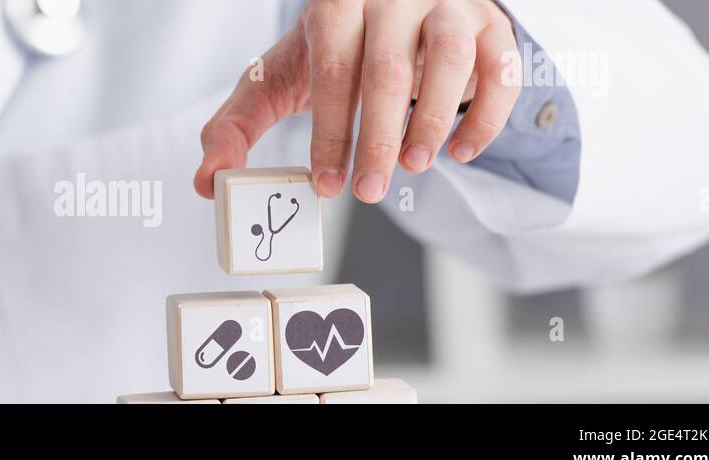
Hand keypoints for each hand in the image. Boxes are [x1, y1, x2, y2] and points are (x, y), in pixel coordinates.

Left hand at [194, 0, 520, 202]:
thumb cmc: (329, 52)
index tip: (327, 184)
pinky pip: (501, 67)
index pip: (332, 69)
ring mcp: (446, 5)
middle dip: (377, 139)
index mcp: (335, 2)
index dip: (330, 132)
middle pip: (388, 69)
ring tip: (414, 167)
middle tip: (367, 191)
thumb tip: (206, 181)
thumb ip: (236, 128)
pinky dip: (487, 114)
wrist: (389, 9)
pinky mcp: (489, 24)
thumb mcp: (276, 79)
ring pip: (450, 60)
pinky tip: (462, 152)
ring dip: (434, 122)